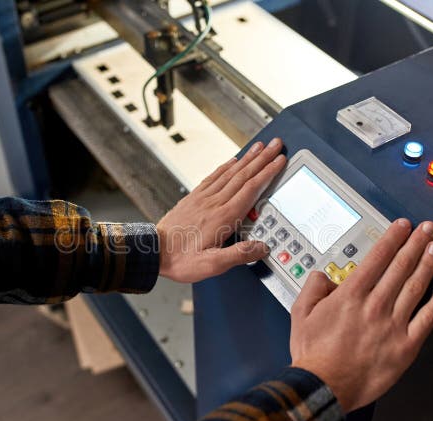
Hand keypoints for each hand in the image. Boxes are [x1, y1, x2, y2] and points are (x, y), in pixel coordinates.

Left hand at [157, 138, 285, 282]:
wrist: (152, 251)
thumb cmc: (181, 260)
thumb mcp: (212, 265)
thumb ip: (239, 254)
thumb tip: (262, 247)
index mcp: (223, 217)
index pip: (251, 189)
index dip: (267, 173)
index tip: (279, 161)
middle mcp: (214, 203)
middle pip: (243, 175)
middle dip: (262, 158)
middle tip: (276, 144)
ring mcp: (203, 198)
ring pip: (230, 172)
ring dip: (247, 158)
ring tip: (260, 146)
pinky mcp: (193, 198)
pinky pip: (213, 177)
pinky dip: (226, 166)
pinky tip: (232, 160)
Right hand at [289, 219, 432, 411]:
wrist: (323, 387)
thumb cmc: (313, 355)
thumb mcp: (300, 314)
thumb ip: (313, 288)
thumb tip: (323, 276)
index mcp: (350, 295)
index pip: (377, 258)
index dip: (392, 239)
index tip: (403, 226)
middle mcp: (374, 305)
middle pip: (400, 267)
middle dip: (416, 244)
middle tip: (428, 229)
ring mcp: (393, 325)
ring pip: (416, 287)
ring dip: (429, 264)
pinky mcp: (406, 346)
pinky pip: (428, 318)